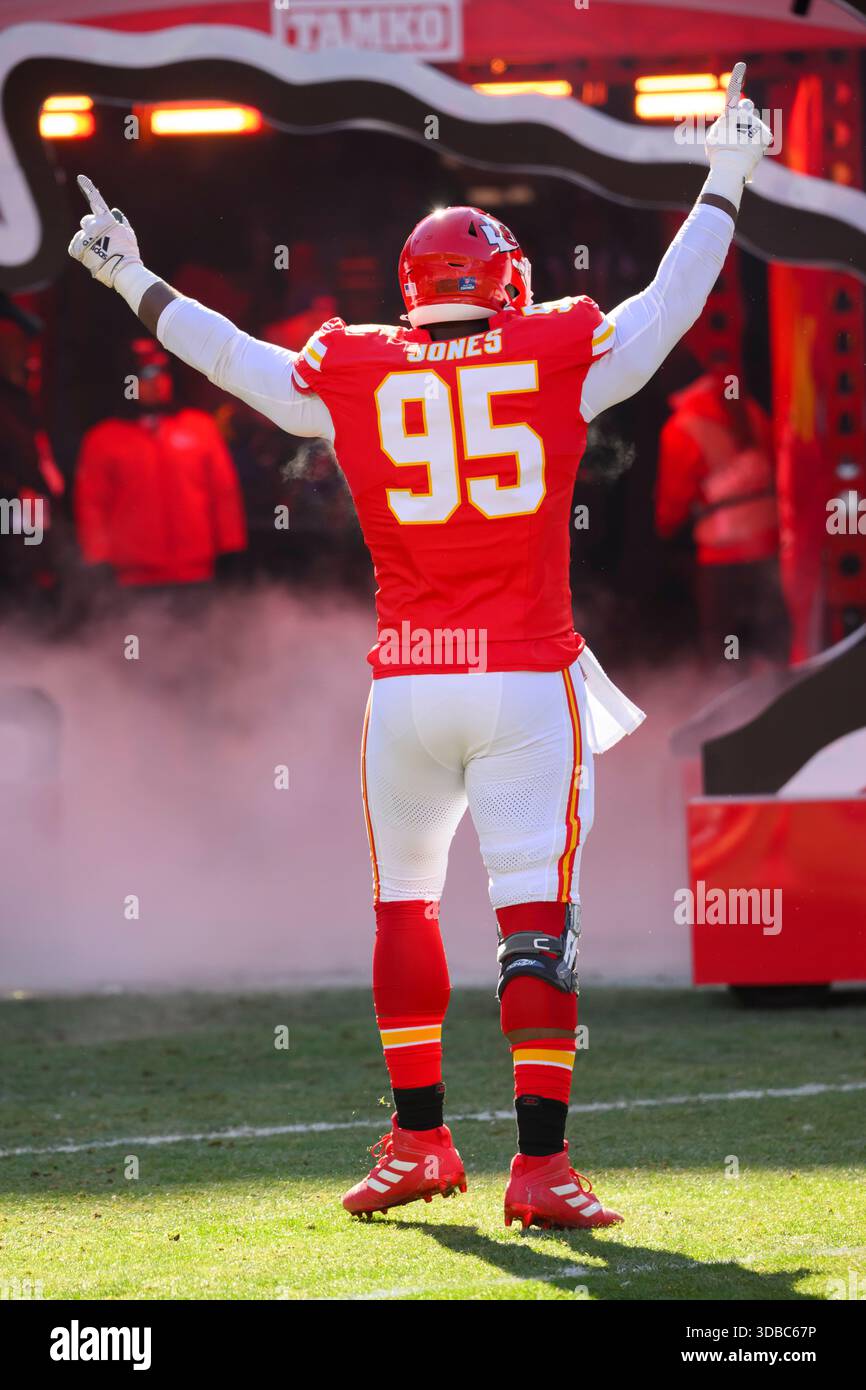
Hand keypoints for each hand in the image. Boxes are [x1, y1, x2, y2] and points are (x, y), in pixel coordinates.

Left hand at [67, 175, 140, 286]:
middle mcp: (94, 225)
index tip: (80, 177)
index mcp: (107, 220)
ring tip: (98, 255)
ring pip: (81, 236)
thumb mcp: (129, 235)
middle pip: (86, 221)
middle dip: (90, 228)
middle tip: (100, 242)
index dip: (88, 189)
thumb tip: (114, 211)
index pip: (96, 201)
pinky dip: (80, 253)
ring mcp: (85, 236)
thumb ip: (121, 221)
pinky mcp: (77, 247)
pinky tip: (90, 258)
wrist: (123, 270)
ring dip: (87, 243)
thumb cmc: (128, 253)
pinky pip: (74, 247)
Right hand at [706, 63, 771, 187]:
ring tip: (741, 149)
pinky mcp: (766, 133)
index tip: (741, 66)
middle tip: (738, 129)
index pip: (733, 93)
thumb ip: (724, 124)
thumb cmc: (719, 153)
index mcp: (730, 114)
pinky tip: (750, 152)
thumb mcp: (714, 137)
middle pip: (746, 108)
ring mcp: (757, 124)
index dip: (736, 79)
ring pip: (753, 125)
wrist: (732, 167)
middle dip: (744, 113)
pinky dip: (756, 143)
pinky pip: (761, 136)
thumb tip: (730, 118)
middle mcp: (746, 115)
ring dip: (749, 133)